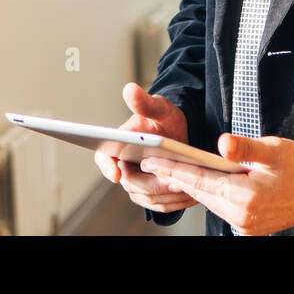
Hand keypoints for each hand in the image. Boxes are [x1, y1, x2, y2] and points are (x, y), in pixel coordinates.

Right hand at [94, 83, 197, 213]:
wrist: (179, 135)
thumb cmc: (165, 119)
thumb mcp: (158, 108)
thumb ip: (145, 103)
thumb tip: (129, 89)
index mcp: (117, 144)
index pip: (104, 158)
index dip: (107, 167)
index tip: (116, 174)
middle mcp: (122, 167)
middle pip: (132, 183)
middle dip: (153, 183)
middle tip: (174, 180)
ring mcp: (135, 183)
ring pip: (148, 197)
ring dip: (167, 195)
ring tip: (187, 187)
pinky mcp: (150, 195)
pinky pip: (160, 205)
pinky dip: (174, 202)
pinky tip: (190, 195)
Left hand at [138, 132, 293, 235]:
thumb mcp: (274, 149)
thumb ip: (245, 147)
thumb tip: (222, 142)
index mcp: (246, 198)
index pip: (199, 180)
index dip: (173, 168)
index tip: (151, 161)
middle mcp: (242, 218)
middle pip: (200, 193)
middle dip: (175, 177)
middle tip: (150, 162)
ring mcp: (245, 227)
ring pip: (208, 201)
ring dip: (191, 185)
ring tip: (167, 168)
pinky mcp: (248, 228)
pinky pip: (220, 208)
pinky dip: (207, 193)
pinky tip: (197, 180)